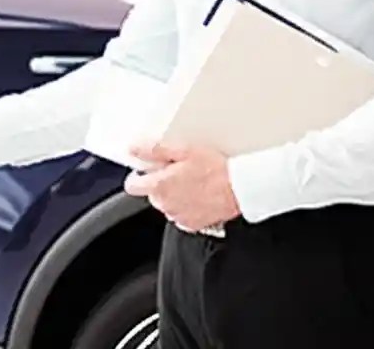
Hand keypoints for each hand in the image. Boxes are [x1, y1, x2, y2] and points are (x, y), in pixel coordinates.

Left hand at [122, 142, 240, 231]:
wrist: (241, 188)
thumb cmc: (216, 169)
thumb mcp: (182, 149)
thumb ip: (153, 150)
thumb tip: (134, 148)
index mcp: (159, 187)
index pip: (132, 185)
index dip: (139, 175)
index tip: (147, 169)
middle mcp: (166, 205)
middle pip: (152, 194)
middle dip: (160, 183)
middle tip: (179, 170)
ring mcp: (179, 217)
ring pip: (167, 204)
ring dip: (174, 194)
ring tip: (193, 182)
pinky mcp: (193, 224)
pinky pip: (182, 214)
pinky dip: (187, 206)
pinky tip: (199, 194)